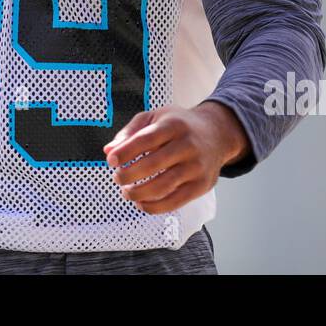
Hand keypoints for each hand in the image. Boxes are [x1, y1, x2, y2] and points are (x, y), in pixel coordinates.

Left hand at [103, 103, 250, 213]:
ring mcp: (196, 167)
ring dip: (138, 193)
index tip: (111, 160)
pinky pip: (175, 202)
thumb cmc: (179, 125)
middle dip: (128, 175)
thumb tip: (108, 151)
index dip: (125, 152)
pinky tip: (141, 204)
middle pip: (152, 164)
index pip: (145, 140)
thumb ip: (130, 132)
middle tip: (117, 177)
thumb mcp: (155, 117)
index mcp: (174, 125)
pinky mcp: (201, 185)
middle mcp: (188, 145)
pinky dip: (154, 207)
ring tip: (126, 192)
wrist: (216, 134)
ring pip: (162, 187)